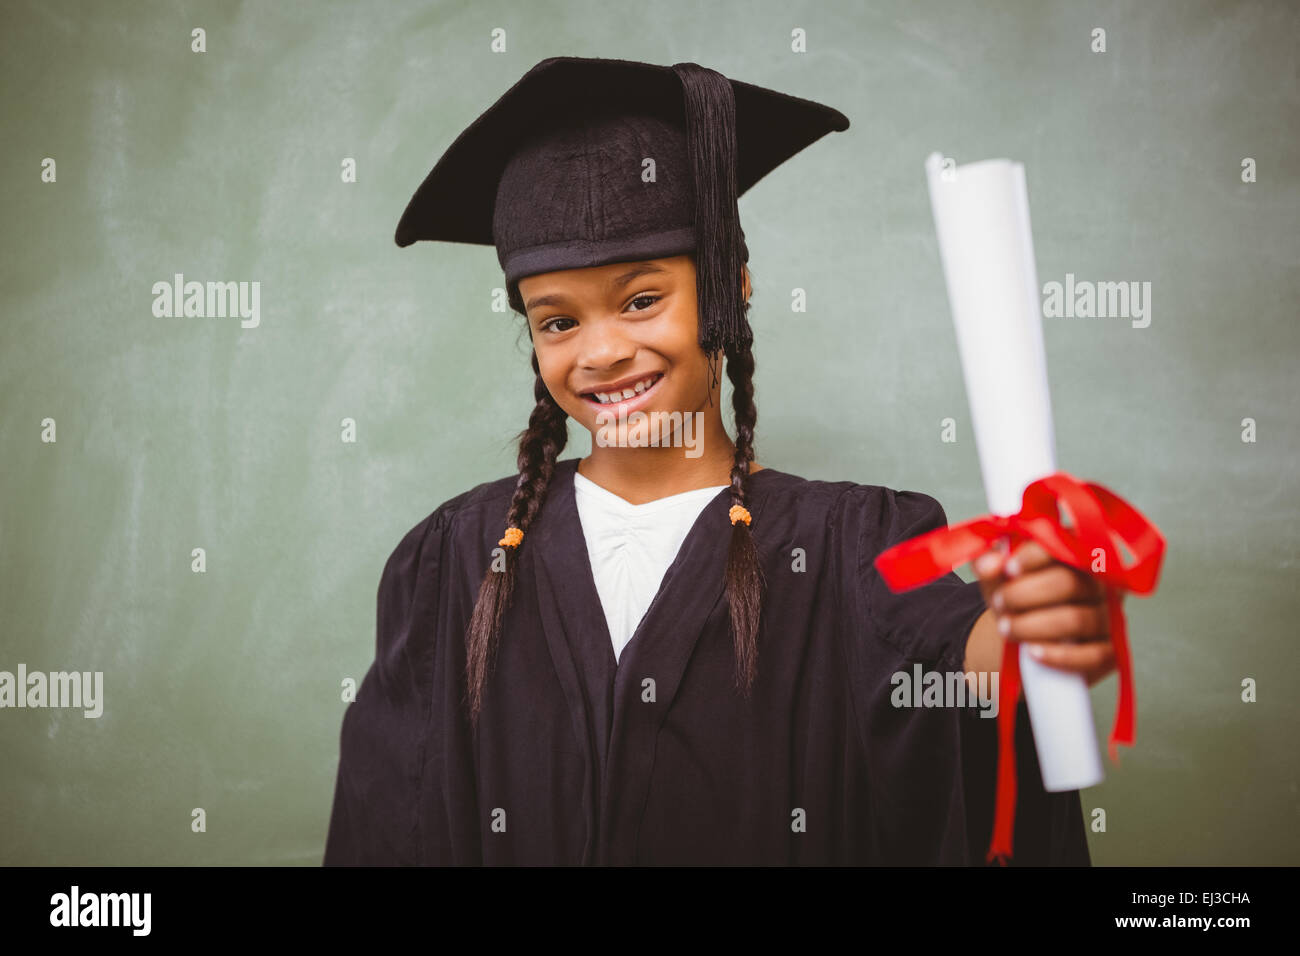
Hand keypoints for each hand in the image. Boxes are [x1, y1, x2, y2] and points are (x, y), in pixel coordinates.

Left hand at [971, 539, 1117, 686]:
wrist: (1027, 634)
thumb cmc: (1017, 595)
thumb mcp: (999, 577)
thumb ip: (990, 565)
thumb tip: (989, 564)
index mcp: (1078, 553)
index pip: (1066, 545)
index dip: (1035, 556)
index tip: (1008, 569)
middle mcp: (1101, 582)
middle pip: (1069, 584)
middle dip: (1025, 595)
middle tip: (999, 603)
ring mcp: (1109, 617)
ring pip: (1076, 620)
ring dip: (1033, 626)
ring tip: (1006, 628)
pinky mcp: (1110, 650)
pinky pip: (1092, 656)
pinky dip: (1058, 656)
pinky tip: (1032, 653)